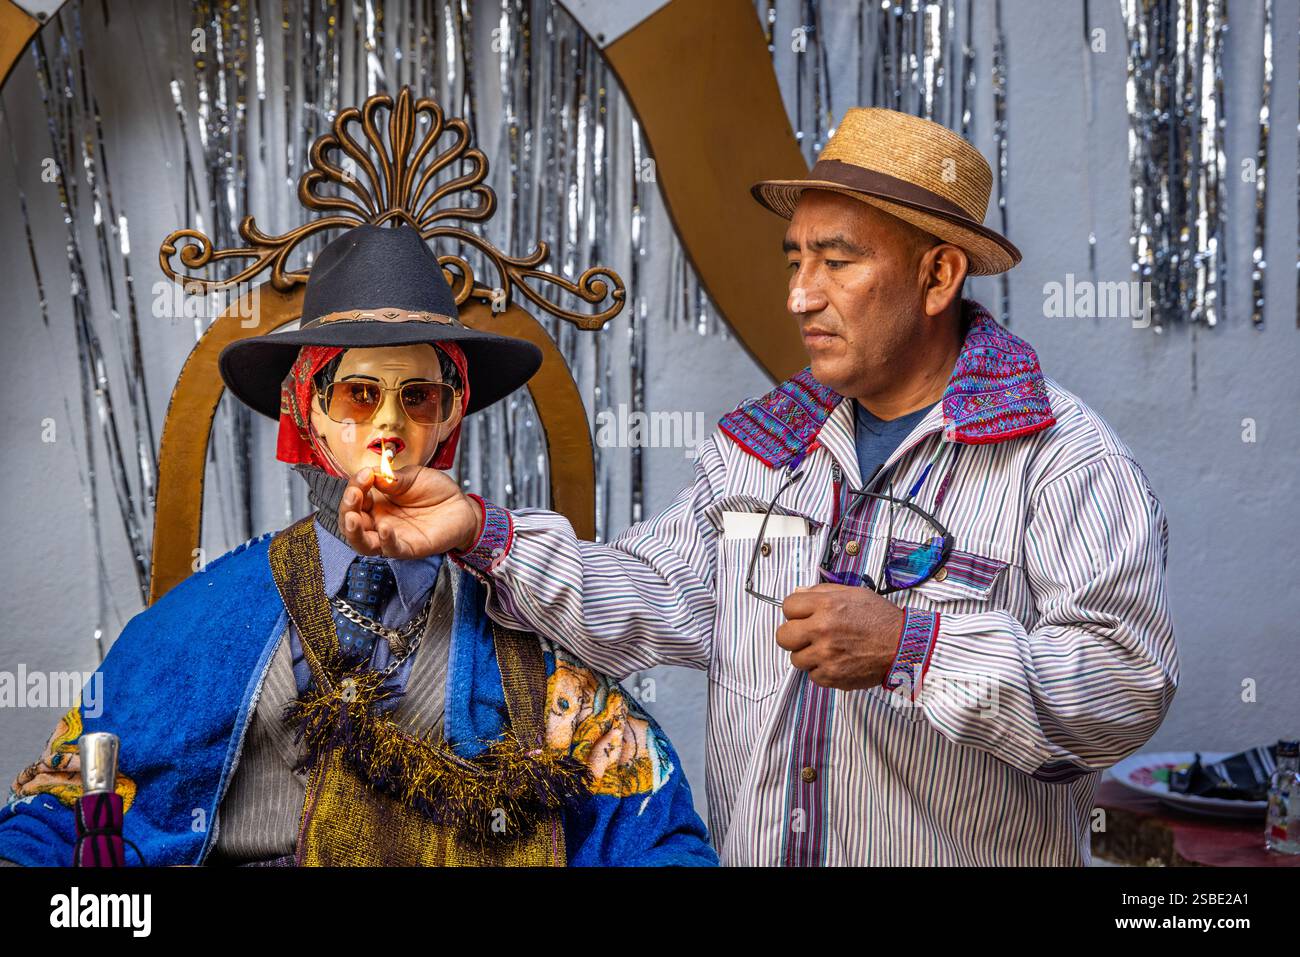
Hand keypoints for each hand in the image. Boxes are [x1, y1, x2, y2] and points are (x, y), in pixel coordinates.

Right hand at [338, 465, 483, 558]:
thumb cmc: (434, 490)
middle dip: (347, 507)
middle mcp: (378, 521)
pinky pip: (391, 550)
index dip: (355, 485)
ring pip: (363, 543)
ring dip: (354, 531)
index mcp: (375, 501)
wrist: (461, 505)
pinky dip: (386, 541)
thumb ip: (394, 478)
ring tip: (353, 518)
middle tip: (354, 494)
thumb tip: (372, 474)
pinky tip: (385, 528)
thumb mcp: (413, 477)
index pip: (354, 497)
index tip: (366, 473)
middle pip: (351, 522)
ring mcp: (391, 536)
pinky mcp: (408, 548)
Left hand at [776, 584, 905, 689]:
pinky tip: (836, 661)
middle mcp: (822, 630)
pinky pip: (812, 676)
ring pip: (795, 659)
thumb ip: (822, 592)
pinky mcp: (832, 676)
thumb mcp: (853, 594)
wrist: (904, 646)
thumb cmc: (882, 620)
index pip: (788, 606)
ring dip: (807, 655)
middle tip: (807, 635)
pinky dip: (821, 671)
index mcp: (826, 606)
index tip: (802, 615)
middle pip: (783, 636)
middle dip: (793, 635)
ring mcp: (826, 655)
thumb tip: (799, 593)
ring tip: (826, 649)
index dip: (795, 611)